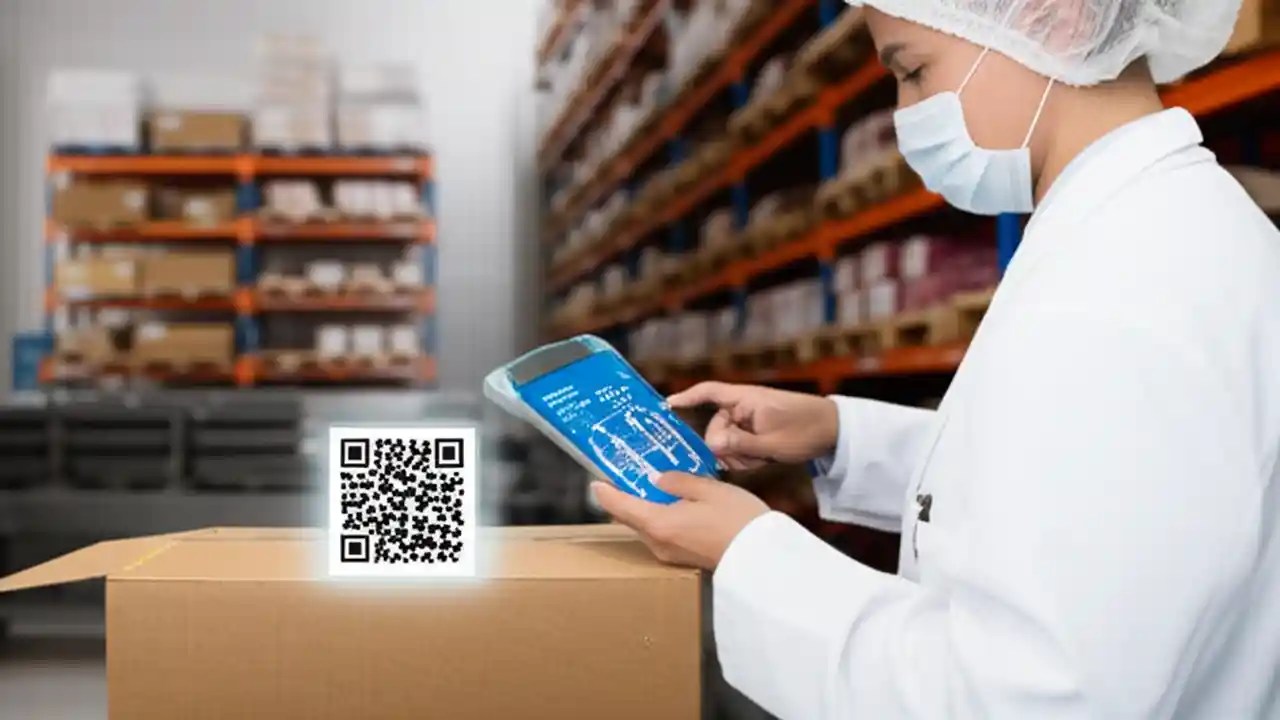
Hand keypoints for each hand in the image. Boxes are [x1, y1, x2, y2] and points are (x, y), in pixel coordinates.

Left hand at [591, 474, 768, 569]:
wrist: (762, 558)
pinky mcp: (684, 557)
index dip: (606, 492)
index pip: (620, 506)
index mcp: (658, 523)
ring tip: (651, 485)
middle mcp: (657, 543)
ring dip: (644, 508)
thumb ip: (678, 481)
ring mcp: (670, 554)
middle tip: (628, 475)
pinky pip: (662, 534)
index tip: (595, 480)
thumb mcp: (708, 489)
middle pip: (631, 518)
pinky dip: (660, 518)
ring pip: (647, 527)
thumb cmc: (737, 518)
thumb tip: (657, 479)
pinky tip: (672, 504)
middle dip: (625, 498)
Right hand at [668, 382, 838, 470]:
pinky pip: (740, 447)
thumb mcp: (771, 442)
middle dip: (724, 447)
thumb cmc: (805, 429)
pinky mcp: (757, 433)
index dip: (687, 398)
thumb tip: (711, 446)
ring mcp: (750, 421)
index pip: (709, 392)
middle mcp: (744, 407)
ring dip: (738, 456)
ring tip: (760, 460)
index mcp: (745, 399)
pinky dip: (747, 457)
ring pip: (727, 442)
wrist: (834, 432)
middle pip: (715, 428)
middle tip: (742, 460)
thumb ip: (739, 444)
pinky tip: (763, 461)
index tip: (667, 406)